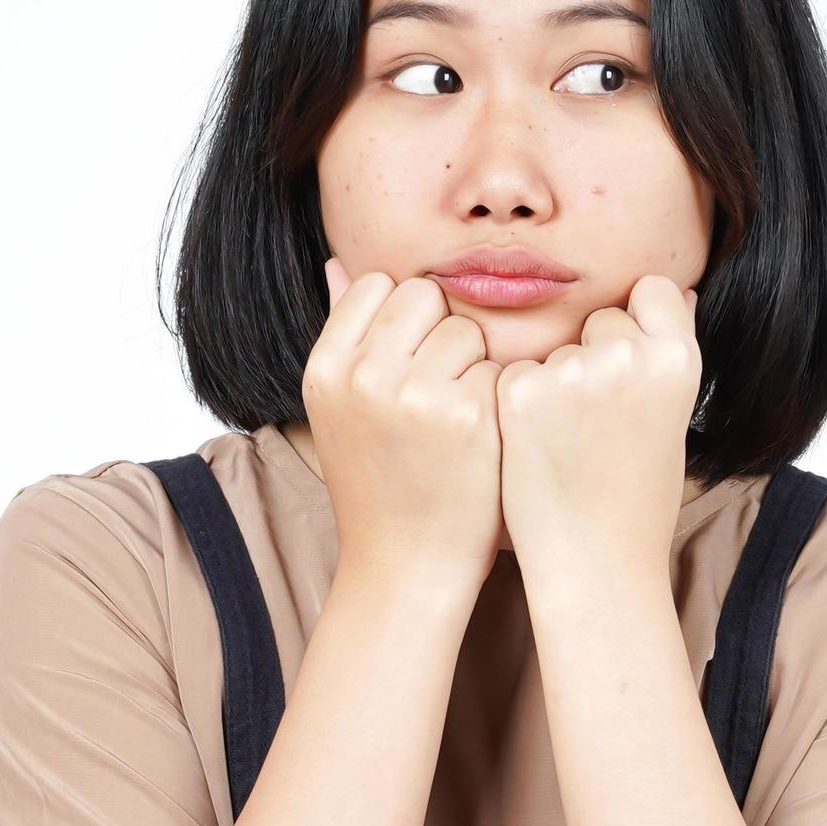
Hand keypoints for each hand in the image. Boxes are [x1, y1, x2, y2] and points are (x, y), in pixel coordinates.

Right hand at [303, 258, 505, 589]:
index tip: (409, 364)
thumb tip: (338, 260)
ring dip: (474, 365)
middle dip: (442, 332)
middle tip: (439, 391)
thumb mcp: (342, 407)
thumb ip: (346, 333)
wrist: (408, 564)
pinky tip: (483, 440)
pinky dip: (500, 399)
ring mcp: (416, 395)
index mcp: (325, 368)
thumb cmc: (382, 481)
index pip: (380, 284)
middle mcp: (364, 376)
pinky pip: (500, 368)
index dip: (407, 318)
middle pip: (426, 295)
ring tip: (456, 420)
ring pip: (468, 329)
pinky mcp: (471, 416)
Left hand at [495, 273, 701, 583]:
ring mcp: (573, 372)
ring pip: (555, 349)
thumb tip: (679, 291)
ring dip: (553, 383)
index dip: (639, 321)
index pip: (653, 291)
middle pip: (601, 319)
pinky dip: (519, 406)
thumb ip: (668, 354)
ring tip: (570, 444)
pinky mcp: (521, 392)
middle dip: (593, 355)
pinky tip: (537, 449)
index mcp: (678, 361)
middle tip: (598, 424)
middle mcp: (629, 357)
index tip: (630, 362)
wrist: (596, 563)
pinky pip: (516, 374)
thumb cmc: (638, 498)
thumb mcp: (674, 417)